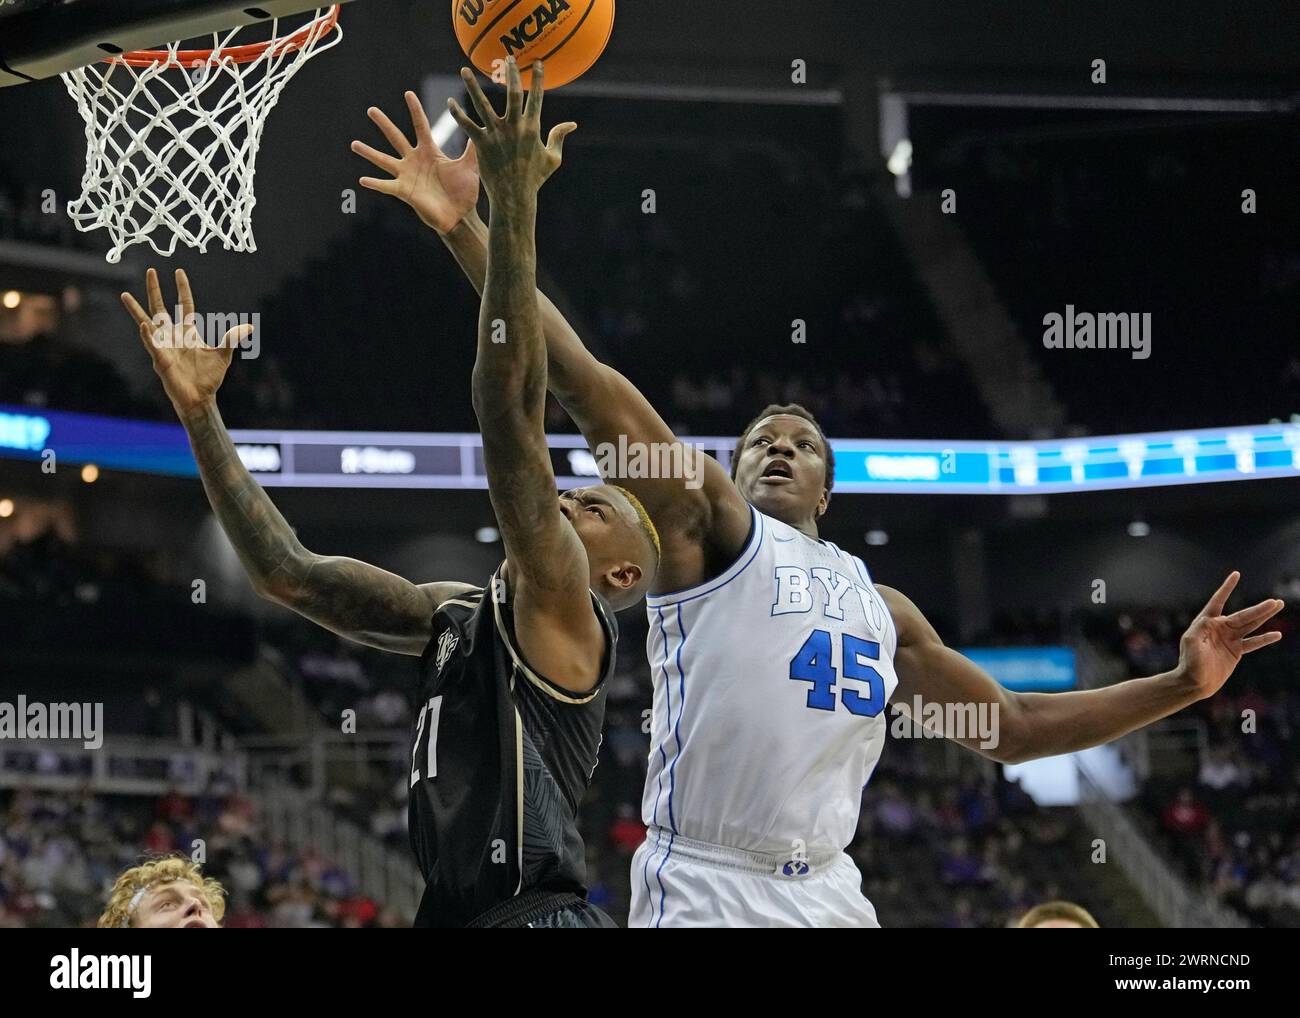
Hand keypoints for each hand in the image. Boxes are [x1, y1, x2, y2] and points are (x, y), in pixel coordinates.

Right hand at [120, 268, 250, 413]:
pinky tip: (144, 325)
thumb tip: (250, 327)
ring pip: (147, 324)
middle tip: (150, 270)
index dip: (182, 289)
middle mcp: (172, 336)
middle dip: (155, 290)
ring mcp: (164, 347)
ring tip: (124, 295)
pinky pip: (152, 345)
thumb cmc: (209, 377)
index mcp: (187, 332)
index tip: (179, 272)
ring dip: (136, 310)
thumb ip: (232, 339)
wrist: (201, 398)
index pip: (185, 305)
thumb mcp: (223, 354)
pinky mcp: (160, 360)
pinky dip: (148, 335)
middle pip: (161, 308)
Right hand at [351, 91, 480, 233]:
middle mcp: (415, 160)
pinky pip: (387, 186)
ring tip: (354, 144)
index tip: (408, 93)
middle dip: (384, 124)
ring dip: (369, 152)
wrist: (460, 217)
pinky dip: (375, 183)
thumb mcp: (470, 167)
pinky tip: (362, 179)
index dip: (415, 110)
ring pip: (384, 160)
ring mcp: (407, 176)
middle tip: (371, 109)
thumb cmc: (465, 193)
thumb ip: (471, 149)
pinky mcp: (404, 192)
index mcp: (430, 152)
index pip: (420, 126)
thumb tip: (480, 128)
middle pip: (396, 138)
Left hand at [446, 57, 575, 203]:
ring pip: (482, 104)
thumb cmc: (535, 179)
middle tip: (507, 57)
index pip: (537, 98)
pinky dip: (457, 113)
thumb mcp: (552, 158)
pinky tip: (450, 102)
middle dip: (511, 73)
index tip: (537, 63)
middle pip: (512, 94)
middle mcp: (514, 128)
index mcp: (533, 129)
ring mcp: (496, 135)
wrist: (514, 197)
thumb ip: (559, 137)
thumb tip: (572, 124)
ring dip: (472, 86)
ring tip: (464, 69)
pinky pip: (467, 125)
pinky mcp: (481, 144)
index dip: (538, 79)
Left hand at [1175, 571, 1283, 700]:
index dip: (1227, 588)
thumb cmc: (1189, 662)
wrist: (1195, 682)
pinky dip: (1265, 639)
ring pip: (1251, 625)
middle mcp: (1220, 628)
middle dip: (1259, 609)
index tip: (1236, 574)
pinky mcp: (1236, 651)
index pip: (1218, 601)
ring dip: (1265, 616)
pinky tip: (1277, 635)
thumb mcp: (1191, 643)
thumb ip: (1199, 630)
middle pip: (1242, 615)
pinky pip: (1253, 643)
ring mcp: (1230, 639)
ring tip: (1278, 606)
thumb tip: (1208, 619)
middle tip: (1275, 602)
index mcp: (1207, 622)